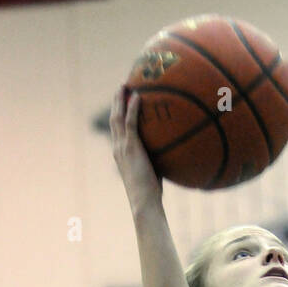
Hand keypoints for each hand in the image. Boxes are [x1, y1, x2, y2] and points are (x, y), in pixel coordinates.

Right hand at [110, 86, 162, 211]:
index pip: (117, 130)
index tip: (122, 102)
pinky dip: (132, 108)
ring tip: (125, 85)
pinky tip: (137, 96)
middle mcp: (118, 148)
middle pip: (114, 119)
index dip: (118, 115)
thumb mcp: (153, 172)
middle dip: (116, 102)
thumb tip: (173, 153)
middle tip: (121, 87)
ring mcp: (122, 147)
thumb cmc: (150, 193)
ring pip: (117, 117)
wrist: (144, 201)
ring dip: (120, 100)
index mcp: (120, 154)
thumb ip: (157, 160)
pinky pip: (130, 122)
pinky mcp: (131, 147)